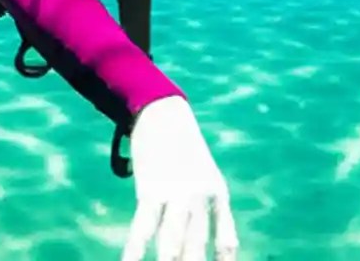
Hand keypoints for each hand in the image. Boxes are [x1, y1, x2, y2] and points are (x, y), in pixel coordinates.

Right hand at [122, 96, 238, 260]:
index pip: (225, 241)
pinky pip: (142, 226)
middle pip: (197, 245)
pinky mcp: (150, 189)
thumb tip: (220, 250)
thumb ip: (212, 213)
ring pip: (172, 239)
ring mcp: (174, 194)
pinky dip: (134, 250)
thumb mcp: (208, 177)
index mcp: (217, 196)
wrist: (164, 112)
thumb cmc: (186, 149)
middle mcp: (199, 198)